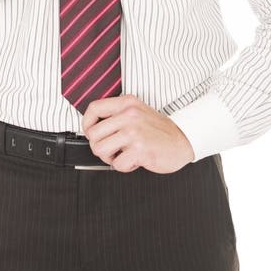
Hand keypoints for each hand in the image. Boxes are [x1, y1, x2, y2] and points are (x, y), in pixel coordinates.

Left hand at [81, 94, 195, 173]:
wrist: (184, 139)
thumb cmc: (159, 129)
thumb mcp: (138, 111)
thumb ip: (118, 114)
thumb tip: (92, 126)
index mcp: (127, 103)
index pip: (94, 108)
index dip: (86, 123)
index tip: (91, 132)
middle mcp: (129, 115)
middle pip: (93, 134)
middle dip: (99, 146)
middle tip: (112, 149)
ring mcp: (134, 132)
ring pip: (100, 150)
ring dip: (110, 158)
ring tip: (122, 154)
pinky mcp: (140, 150)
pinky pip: (117, 164)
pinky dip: (125, 166)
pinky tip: (135, 160)